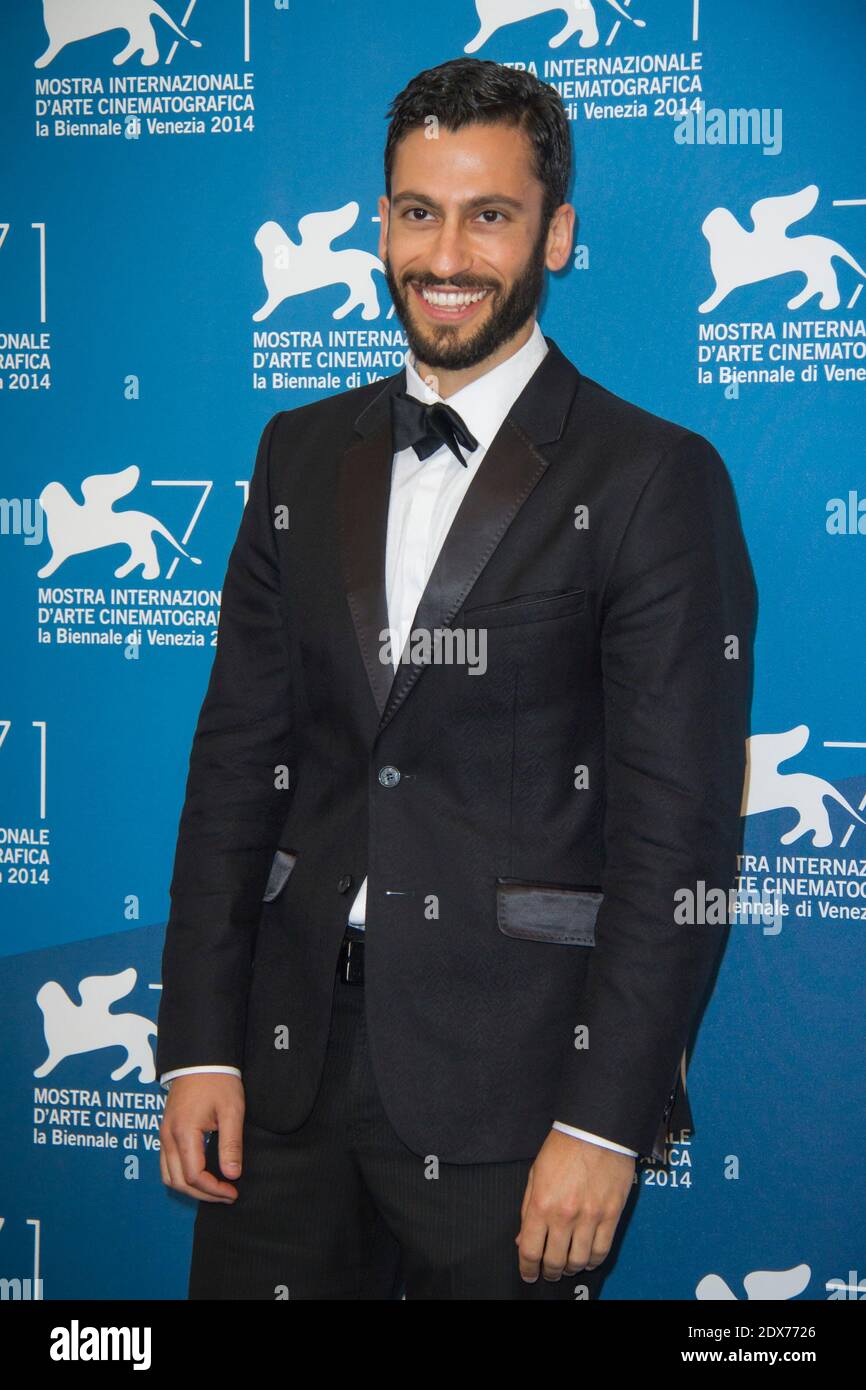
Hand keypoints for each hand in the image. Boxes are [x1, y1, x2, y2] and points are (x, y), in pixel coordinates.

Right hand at [159, 1074, 245, 1202]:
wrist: (200, 1058)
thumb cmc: (218, 1081)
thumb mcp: (231, 1111)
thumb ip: (231, 1144)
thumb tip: (232, 1175)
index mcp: (184, 1133)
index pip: (194, 1176)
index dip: (214, 1190)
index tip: (233, 1192)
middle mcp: (168, 1137)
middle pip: (179, 1182)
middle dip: (203, 1194)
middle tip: (226, 1195)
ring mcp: (163, 1134)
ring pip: (169, 1176)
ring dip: (190, 1188)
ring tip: (214, 1189)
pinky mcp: (165, 1131)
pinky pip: (167, 1164)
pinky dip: (181, 1176)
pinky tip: (201, 1175)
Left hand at [515, 1129, 634, 1280]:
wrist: (596, 1130)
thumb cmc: (564, 1147)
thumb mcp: (535, 1174)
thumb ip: (527, 1208)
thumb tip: (523, 1238)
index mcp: (541, 1204)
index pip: (530, 1250)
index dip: (527, 1268)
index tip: (529, 1273)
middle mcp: (565, 1215)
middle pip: (555, 1261)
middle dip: (549, 1272)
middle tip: (548, 1271)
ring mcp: (590, 1217)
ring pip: (579, 1261)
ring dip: (571, 1268)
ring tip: (567, 1266)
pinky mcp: (611, 1215)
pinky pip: (602, 1250)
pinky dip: (593, 1261)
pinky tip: (587, 1258)